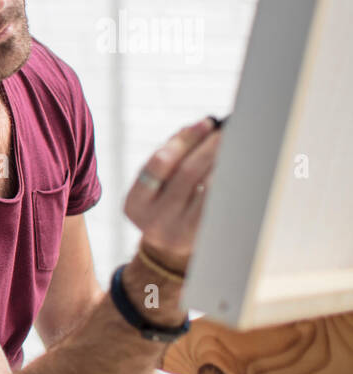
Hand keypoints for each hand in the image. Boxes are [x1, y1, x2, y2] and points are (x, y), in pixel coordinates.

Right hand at [123, 116, 222, 272]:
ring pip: (207, 187)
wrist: (169, 251)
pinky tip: (238, 168)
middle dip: (209, 147)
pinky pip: (220, 202)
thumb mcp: (154, 187)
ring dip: (224, 162)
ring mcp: (179, 231)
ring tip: (236, 145)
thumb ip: (169, 157)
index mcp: (135, 204)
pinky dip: (229, 181)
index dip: (184, 140)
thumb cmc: (164, 206)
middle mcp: (153, 220)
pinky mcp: (203, 237)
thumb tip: (201, 126)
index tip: (206, 123)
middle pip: (186, 173)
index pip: (159, 163)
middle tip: (228, 130)